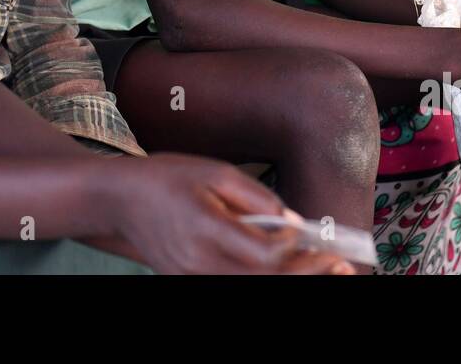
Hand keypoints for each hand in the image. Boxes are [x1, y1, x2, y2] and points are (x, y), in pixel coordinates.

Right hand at [103, 153, 349, 274]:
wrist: (120, 200)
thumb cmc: (167, 178)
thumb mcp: (215, 172)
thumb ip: (256, 197)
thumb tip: (292, 223)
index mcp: (204, 229)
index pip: (262, 255)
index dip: (297, 253)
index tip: (319, 242)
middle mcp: (198, 263)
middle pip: (262, 282)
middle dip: (306, 276)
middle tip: (340, 266)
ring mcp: (191, 278)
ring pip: (250, 289)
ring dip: (289, 280)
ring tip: (323, 269)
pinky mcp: (188, 282)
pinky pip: (233, 285)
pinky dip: (262, 280)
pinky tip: (286, 268)